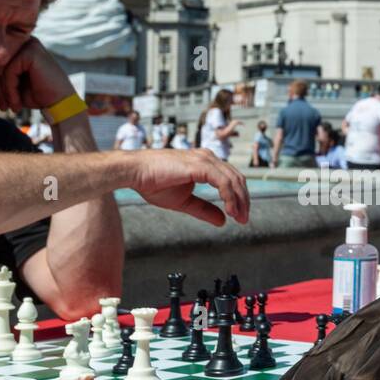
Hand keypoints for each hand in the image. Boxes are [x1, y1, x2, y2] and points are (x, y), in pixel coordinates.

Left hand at [0, 38, 75, 113]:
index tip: (0, 103)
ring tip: (12, 106)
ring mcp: (29, 45)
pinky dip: (11, 89)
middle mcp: (24, 42)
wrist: (61, 104)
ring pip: (2, 68)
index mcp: (20, 47)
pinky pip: (9, 71)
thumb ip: (0, 76)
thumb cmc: (38, 95)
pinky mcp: (31, 52)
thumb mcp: (14, 84)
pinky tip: (18, 102)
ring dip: (5, 91)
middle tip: (4, 107)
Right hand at [127, 148, 249, 225]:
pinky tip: (229, 210)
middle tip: (244, 219)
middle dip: (243, 200)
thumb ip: (204, 209)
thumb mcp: (184, 201)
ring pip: (233, 179)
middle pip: (237, 178)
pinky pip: (223, 182)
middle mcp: (207, 158)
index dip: (238, 197)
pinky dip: (229, 197)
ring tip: (239, 217)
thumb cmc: (153, 183)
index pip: (231, 178)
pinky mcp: (199, 165)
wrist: (135, 172)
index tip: (240, 216)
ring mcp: (204, 159)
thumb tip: (222, 221)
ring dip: (239, 200)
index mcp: (204, 163)